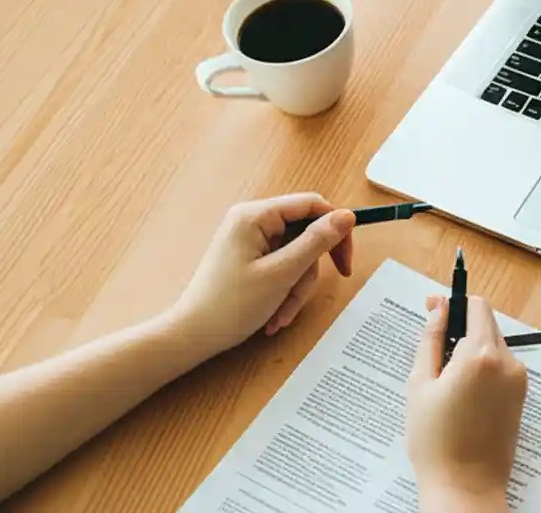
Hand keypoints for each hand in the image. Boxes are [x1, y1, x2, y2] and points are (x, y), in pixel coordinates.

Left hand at [169, 193, 354, 354]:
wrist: (193, 335)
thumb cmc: (231, 305)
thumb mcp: (282, 273)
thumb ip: (316, 242)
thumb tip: (347, 216)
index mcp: (255, 215)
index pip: (311, 205)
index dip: (335, 230)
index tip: (345, 262)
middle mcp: (252, 221)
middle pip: (305, 234)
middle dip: (307, 272)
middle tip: (303, 296)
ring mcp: (251, 240)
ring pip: (297, 255)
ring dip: (295, 288)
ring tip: (280, 313)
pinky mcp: (251, 257)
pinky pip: (283, 267)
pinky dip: (284, 290)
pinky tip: (274, 314)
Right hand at [407, 294, 527, 511]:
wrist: (465, 486)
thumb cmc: (434, 440)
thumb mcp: (420, 384)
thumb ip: (430, 339)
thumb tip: (438, 308)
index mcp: (480, 354)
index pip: (476, 306)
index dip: (454, 303)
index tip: (434, 309)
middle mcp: (507, 362)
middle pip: (486, 324)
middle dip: (461, 329)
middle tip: (433, 353)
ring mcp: (518, 380)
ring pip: (493, 347)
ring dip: (471, 351)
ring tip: (445, 382)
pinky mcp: (521, 397)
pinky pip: (501, 368)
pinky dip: (482, 369)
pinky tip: (461, 395)